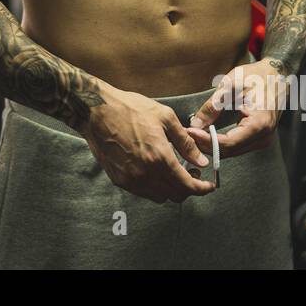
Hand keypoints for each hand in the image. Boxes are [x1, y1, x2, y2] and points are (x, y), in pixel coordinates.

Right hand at [77, 81, 216, 203]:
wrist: (96, 111)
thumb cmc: (130, 109)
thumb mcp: (165, 117)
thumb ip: (185, 143)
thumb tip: (201, 161)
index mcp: (159, 157)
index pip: (187, 185)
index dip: (202, 188)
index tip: (209, 185)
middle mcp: (145, 174)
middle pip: (175, 195)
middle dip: (189, 188)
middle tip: (193, 173)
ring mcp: (130, 179)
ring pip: (159, 197)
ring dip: (171, 189)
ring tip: (173, 171)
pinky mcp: (118, 179)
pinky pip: (143, 192)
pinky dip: (154, 187)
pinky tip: (155, 170)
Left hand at [187, 60, 283, 157]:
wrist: (276, 74)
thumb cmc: (256, 75)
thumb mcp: (231, 85)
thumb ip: (213, 105)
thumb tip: (194, 124)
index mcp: (260, 123)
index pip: (229, 142)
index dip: (206, 140)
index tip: (189, 132)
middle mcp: (264, 136)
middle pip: (230, 150)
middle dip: (206, 144)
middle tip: (186, 133)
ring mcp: (263, 140)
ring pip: (232, 151)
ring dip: (212, 145)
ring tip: (193, 133)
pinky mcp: (259, 138)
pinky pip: (237, 146)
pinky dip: (221, 142)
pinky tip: (206, 134)